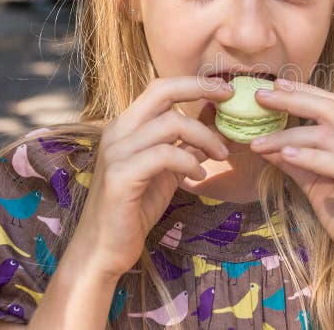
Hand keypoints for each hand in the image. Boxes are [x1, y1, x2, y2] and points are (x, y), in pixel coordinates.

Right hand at [72, 76, 233, 279]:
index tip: (225, 89)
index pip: (160, 88)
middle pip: (161, 91)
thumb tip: (212, 131)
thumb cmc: (134, 209)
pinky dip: (190, 162)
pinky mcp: (121, 176)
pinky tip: (199, 176)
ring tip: (221, 155)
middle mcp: (117, 132)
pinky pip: (165, 155)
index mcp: (126, 127)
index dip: (194, 83)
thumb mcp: (166, 172)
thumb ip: (184, 149)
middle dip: (200, 88)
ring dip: (205, 137)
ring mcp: (116, 152)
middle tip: (230, 98)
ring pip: (171, 123)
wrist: (103, 249)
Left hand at [250, 79, 333, 288]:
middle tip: (260, 97)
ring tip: (257, 141)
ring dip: (287, 135)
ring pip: (328, 135)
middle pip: (330, 108)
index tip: (272, 85)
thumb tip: (263, 142)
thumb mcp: (312, 183)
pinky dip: (309, 156)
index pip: (331, 103)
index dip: (302, 90)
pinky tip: (284, 154)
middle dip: (293, 99)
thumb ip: (293, 161)